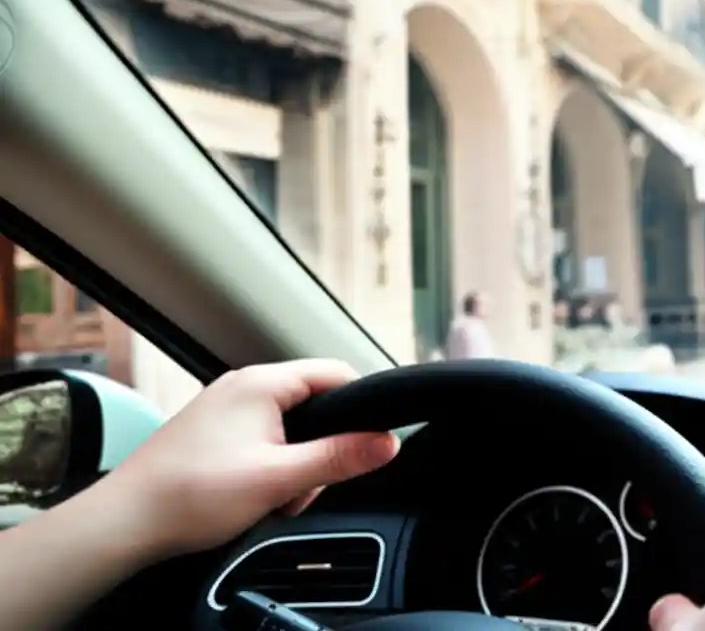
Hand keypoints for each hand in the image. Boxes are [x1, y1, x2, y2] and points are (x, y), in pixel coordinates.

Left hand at [104, 359, 399, 558]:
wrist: (124, 522)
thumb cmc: (190, 495)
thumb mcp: (279, 479)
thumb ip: (339, 458)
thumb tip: (388, 441)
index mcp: (262, 383)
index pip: (337, 374)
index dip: (361, 408)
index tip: (367, 444)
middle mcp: (244, 386)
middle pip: (316, 406)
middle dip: (320, 451)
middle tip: (299, 487)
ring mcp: (226, 408)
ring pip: (291, 429)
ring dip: (293, 466)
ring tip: (269, 496)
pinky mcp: (215, 432)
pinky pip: (265, 442)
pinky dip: (269, 469)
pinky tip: (251, 495)